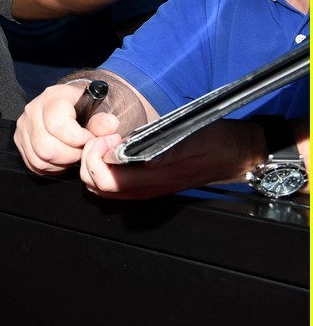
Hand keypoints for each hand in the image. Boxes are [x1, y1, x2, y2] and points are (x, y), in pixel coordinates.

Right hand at [14, 81, 108, 174]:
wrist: (74, 105)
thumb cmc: (87, 107)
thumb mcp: (100, 109)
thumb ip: (104, 121)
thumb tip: (110, 124)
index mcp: (52, 98)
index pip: (58, 125)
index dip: (78, 139)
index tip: (90, 139)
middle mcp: (32, 110)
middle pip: (46, 147)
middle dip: (71, 155)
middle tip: (82, 149)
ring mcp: (24, 127)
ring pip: (39, 159)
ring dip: (61, 163)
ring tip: (73, 153)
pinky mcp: (20, 141)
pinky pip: (34, 164)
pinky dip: (51, 167)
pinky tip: (62, 158)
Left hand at [79, 120, 264, 199]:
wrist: (236, 154)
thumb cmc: (217, 143)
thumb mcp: (196, 139)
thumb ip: (169, 150)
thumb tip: (145, 159)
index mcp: (154, 180)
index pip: (105, 181)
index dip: (96, 157)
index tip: (109, 136)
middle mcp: (145, 189)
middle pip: (95, 185)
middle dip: (90, 158)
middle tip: (105, 136)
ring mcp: (144, 188)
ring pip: (100, 186)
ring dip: (95, 162)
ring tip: (110, 141)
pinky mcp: (147, 183)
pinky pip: (113, 182)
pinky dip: (104, 165)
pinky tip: (117, 147)